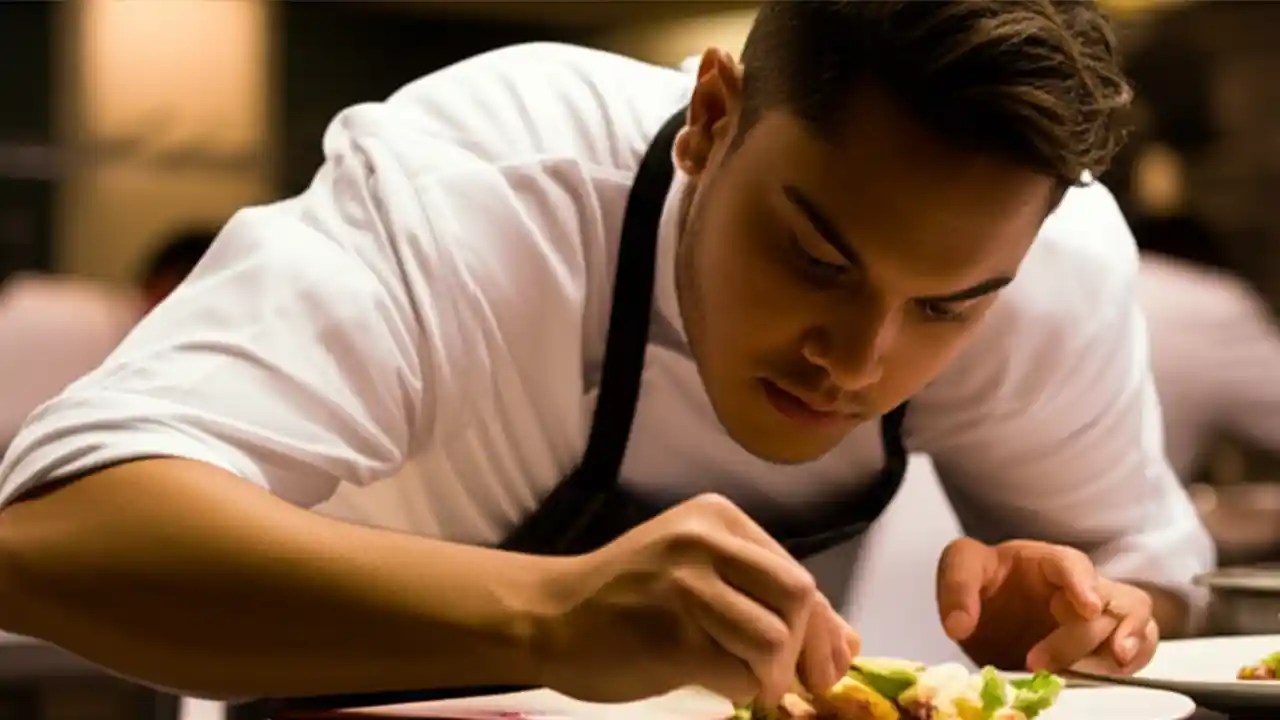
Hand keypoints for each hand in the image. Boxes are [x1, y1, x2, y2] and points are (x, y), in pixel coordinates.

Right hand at [538, 493, 857, 707]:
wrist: (548, 616)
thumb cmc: (625, 597)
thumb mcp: (697, 573)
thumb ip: (764, 595)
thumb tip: (847, 642)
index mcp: (717, 517)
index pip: (797, 573)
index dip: (824, 626)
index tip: (828, 665)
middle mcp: (704, 541)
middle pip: (797, 598)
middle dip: (808, 651)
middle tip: (798, 684)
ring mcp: (685, 586)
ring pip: (773, 640)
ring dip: (771, 677)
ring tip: (750, 685)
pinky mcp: (671, 636)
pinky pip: (739, 674)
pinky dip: (741, 690)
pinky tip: (719, 685)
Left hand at [936, 538, 1158, 673]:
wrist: (992, 611)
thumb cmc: (986, 580)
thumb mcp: (961, 567)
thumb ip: (956, 586)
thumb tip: (959, 624)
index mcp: (1047, 561)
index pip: (1074, 563)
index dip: (1085, 583)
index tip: (1088, 607)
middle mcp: (1081, 586)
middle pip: (1110, 601)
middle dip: (1079, 637)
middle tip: (1035, 662)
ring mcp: (1098, 615)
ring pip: (1138, 621)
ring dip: (1126, 647)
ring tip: (1098, 672)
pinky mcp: (1103, 645)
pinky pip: (1138, 649)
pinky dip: (1133, 663)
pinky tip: (1106, 676)